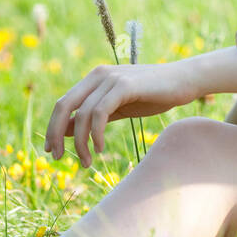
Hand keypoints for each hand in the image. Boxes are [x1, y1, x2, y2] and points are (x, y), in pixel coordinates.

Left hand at [44, 61, 198, 166]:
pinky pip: (100, 112)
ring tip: (86, 162)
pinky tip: (99, 149)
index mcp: (94, 78)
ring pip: (83, 113)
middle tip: (57, 157)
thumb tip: (66, 132)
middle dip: (55, 134)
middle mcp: (98, 75)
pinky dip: (96, 133)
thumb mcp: (119, 108)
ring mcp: (111, 78)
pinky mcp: (124, 85)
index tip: (52, 150)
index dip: (53, 127)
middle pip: (64, 105)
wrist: (185, 81)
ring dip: (80, 142)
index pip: (64, 103)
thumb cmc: (154, 95)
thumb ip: (94, 117)